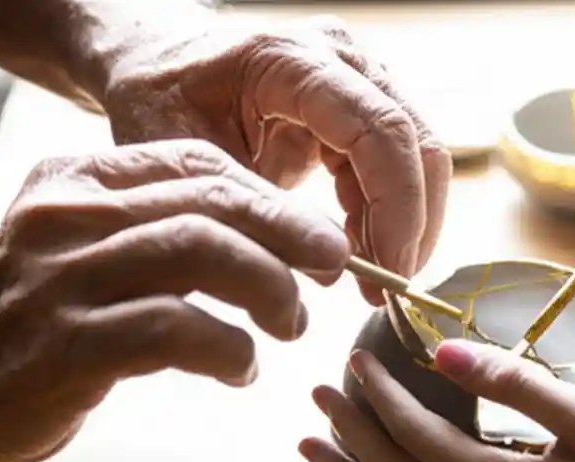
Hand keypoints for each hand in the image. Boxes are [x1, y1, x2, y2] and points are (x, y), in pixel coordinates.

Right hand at [0, 139, 348, 461]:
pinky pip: (175, 330)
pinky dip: (229, 348)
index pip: (198, 165)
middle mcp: (62, 216)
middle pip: (210, 202)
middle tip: (331, 271)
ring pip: (199, 252)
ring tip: (291, 324)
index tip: (317, 237)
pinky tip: (242, 368)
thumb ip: (166, 230)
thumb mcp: (94, 253)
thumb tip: (287, 238)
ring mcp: (58, 278)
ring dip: (269, 289)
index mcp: (75, 180)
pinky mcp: (64, 346)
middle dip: (290, 235)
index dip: (274, 201)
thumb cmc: (48, 323)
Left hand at [100, 13, 451, 303]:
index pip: (378, 131)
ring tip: (375, 281)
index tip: (389, 274)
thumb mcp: (186, 161)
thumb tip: (332, 270)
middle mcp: (340, 57)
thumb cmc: (159, 101)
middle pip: (414, 143)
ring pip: (417, 156)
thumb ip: (255, 212)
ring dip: (405, 223)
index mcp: (291, 59)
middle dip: (411, 224)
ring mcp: (358, 78)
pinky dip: (388, 214)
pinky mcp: (361, 105)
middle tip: (389, 291)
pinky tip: (362, 254)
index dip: (396, 207)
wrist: (158, 63)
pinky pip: (396, 164)